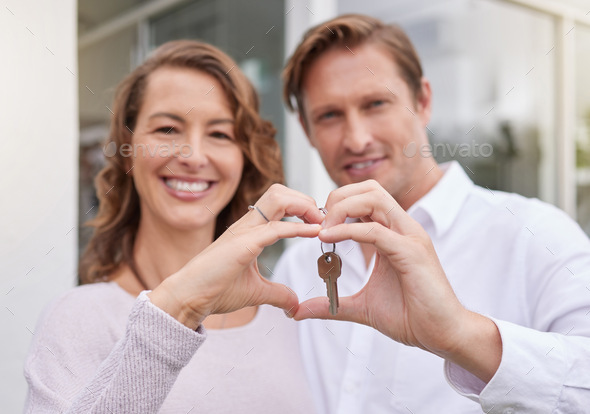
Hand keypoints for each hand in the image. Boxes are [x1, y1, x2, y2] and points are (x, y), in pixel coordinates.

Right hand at [150, 184, 323, 329]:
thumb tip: (295, 305)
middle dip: (305, 200)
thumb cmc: (215, 290)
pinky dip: (297, 227)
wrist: (188, 298)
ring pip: (277, 197)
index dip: (301, 207)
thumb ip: (278, 294)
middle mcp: (247, 224)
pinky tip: (314, 232)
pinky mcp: (242, 244)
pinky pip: (275, 228)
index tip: (319, 222)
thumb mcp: (256, 292)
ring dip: (302, 206)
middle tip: (321, 219)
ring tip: (318, 223)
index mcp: (250, 230)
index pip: (279, 203)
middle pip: (279, 191)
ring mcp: (244, 230)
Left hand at [293, 180, 500, 380]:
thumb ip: (332, 305)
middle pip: (369, 189)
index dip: (338, 204)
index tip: (317, 226)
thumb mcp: (361, 307)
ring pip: (374, 199)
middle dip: (338, 197)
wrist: (442, 335)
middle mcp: (403, 229)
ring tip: (322, 229)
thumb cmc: (410, 317)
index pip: (366, 198)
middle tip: (318, 223)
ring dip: (342, 208)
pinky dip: (348, 230)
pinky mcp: (412, 253)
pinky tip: (328, 239)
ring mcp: (410, 237)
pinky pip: (376, 230)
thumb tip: (299, 311)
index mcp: (393, 234)